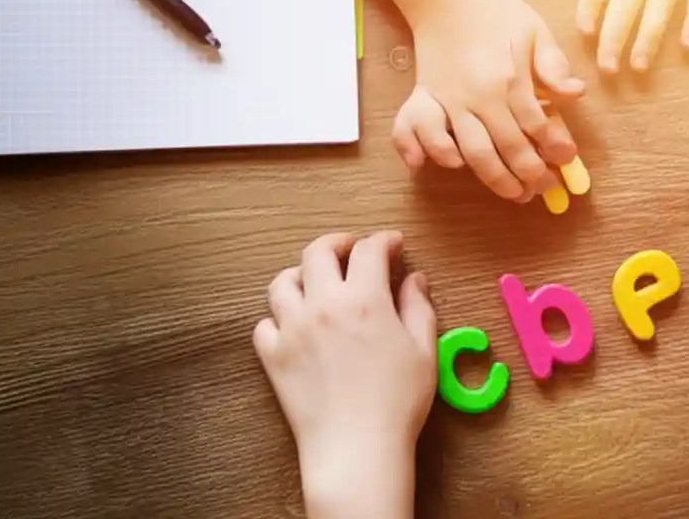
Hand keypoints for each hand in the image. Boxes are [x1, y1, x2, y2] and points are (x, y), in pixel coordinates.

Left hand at [253, 231, 435, 518]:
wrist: (356, 447)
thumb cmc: (398, 402)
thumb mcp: (424, 350)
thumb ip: (418, 307)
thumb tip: (414, 279)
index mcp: (365, 299)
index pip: (369, 250)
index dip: (384, 240)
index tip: (393, 244)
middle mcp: (323, 305)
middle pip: (318, 252)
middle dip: (337, 243)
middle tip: (351, 248)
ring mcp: (292, 329)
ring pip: (282, 282)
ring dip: (301, 274)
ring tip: (315, 281)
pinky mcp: (273, 357)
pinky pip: (264, 324)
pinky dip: (277, 317)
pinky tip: (294, 324)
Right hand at [392, 0, 584, 201]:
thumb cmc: (496, 12)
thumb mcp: (535, 31)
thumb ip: (554, 66)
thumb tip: (575, 93)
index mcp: (510, 79)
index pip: (537, 126)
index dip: (554, 149)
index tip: (567, 161)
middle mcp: (480, 95)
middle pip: (507, 148)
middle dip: (529, 175)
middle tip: (543, 188)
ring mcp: (450, 100)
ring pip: (472, 153)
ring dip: (495, 179)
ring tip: (515, 193)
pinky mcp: (426, 98)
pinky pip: (423, 133)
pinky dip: (434, 154)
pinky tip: (452, 166)